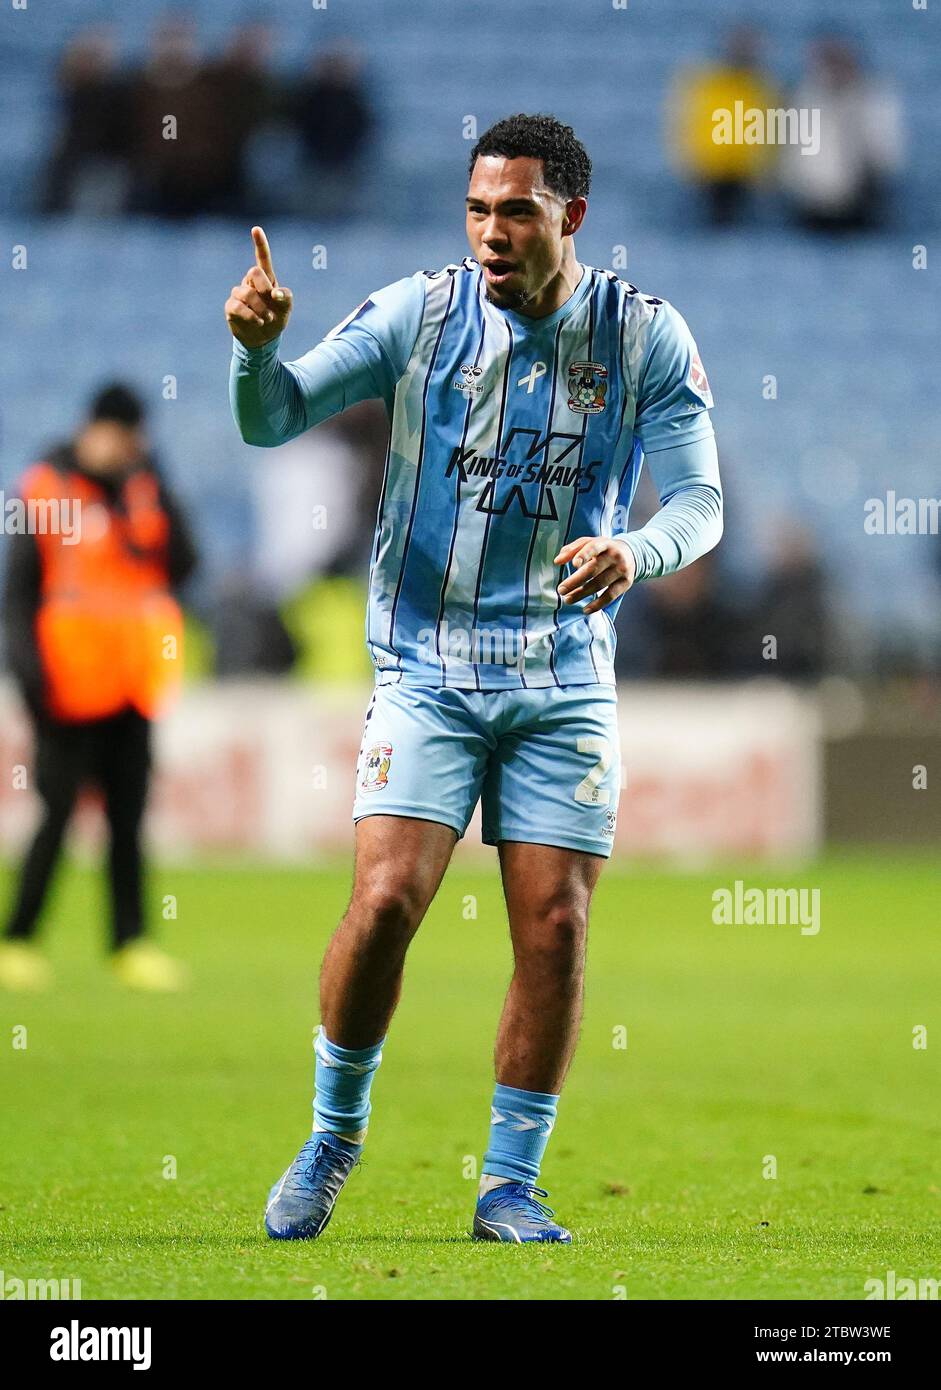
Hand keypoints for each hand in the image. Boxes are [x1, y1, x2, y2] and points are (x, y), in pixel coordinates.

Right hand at [225, 226, 293, 348]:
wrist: (264, 339)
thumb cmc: (276, 318)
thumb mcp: (286, 308)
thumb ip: (285, 297)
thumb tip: (275, 293)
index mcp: (266, 279)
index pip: (262, 259)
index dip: (260, 244)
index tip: (256, 229)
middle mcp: (250, 283)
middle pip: (253, 272)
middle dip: (264, 287)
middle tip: (272, 302)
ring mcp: (239, 294)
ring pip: (245, 292)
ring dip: (260, 307)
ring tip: (267, 319)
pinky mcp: (231, 307)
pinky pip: (237, 306)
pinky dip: (250, 315)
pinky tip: (258, 322)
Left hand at [554, 536, 635, 614]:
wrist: (631, 553)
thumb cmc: (603, 549)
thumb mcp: (590, 543)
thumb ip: (572, 550)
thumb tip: (557, 561)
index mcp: (604, 543)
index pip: (594, 548)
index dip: (584, 555)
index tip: (573, 564)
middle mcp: (614, 556)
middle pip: (594, 570)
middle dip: (575, 581)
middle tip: (561, 590)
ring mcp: (621, 570)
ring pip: (600, 584)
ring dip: (582, 594)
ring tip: (568, 599)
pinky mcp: (626, 583)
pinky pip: (610, 596)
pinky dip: (597, 604)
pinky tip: (585, 610)